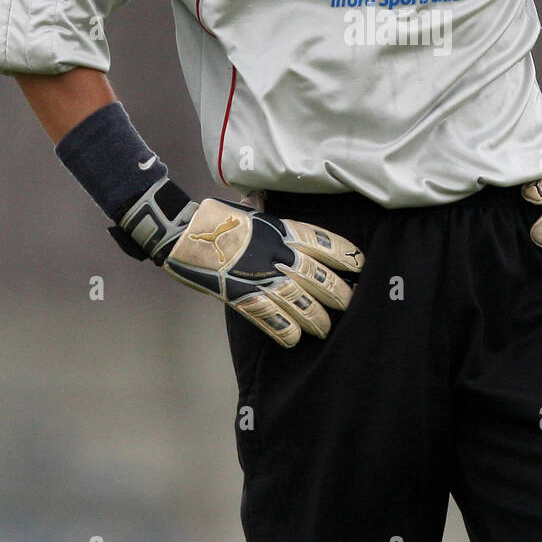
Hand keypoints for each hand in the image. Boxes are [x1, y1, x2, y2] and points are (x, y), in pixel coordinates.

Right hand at [163, 198, 363, 346]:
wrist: (180, 233)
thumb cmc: (213, 219)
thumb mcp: (247, 211)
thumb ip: (265, 214)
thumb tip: (266, 203)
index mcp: (280, 230)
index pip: (322, 243)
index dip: (344, 254)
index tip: (360, 265)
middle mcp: (275, 253)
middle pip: (317, 276)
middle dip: (337, 292)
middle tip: (350, 303)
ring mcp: (259, 276)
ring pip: (298, 301)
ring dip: (315, 317)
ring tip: (326, 328)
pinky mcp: (241, 296)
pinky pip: (269, 317)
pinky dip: (284, 330)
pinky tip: (294, 339)